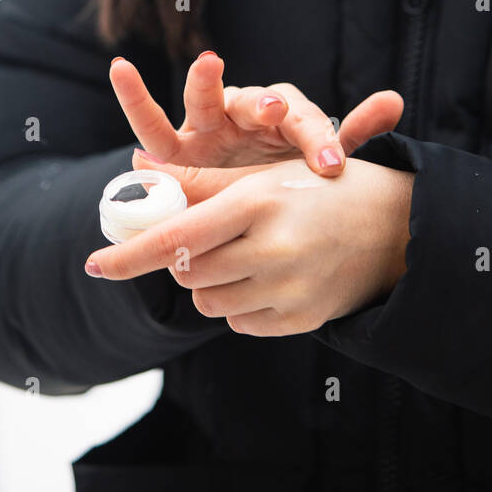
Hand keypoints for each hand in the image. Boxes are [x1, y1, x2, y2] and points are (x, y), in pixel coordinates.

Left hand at [85, 155, 414, 334]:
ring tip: (246, 252)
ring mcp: (287, 291)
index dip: (131, 253)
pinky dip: (240, 300)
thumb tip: (142, 170)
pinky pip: (239, 321)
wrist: (396, 228)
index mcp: (259, 203)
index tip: (95, 263)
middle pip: (188, 271)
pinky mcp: (298, 321)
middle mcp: (272, 250)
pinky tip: (270, 275)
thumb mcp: (266, 176)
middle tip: (212, 236)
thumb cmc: (323, 189)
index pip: (177, 237)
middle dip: (185, 257)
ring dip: (211, 280)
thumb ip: (204, 181)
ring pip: (208, 300)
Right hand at [109, 52, 402, 176]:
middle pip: (257, 99)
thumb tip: (395, 98)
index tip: (333, 166)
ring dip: (204, 81)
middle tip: (277, 110)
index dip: (318, 138)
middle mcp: (244, 113)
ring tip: (209, 64)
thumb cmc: (280, 179)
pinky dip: (134, 96)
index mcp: (283, 118)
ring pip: (205, 99)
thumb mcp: (315, 165)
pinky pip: (150, 125)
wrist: (239, 213)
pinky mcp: (173, 150)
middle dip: (266, 103)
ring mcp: (206, 126)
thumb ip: (349, 135)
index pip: (302, 118)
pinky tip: (121, 70)